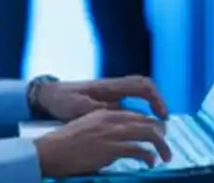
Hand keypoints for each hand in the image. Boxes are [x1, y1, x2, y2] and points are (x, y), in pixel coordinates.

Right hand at [33, 109, 171, 177]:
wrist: (51, 151)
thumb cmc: (66, 144)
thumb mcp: (87, 128)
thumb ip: (104, 130)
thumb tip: (119, 142)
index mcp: (105, 113)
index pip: (136, 115)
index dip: (150, 124)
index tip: (156, 134)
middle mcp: (111, 119)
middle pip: (147, 121)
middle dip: (160, 134)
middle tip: (165, 146)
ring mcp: (112, 133)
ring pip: (149, 133)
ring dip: (161, 146)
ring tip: (166, 156)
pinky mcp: (112, 148)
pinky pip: (140, 150)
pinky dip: (149, 157)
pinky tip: (151, 163)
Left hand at [37, 75, 168, 121]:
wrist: (50, 94)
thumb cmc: (63, 100)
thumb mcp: (77, 107)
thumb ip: (97, 109)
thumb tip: (118, 112)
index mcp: (109, 87)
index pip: (141, 85)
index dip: (156, 99)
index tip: (162, 115)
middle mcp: (114, 87)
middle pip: (144, 86)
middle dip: (158, 101)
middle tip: (164, 122)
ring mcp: (112, 92)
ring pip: (139, 93)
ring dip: (150, 106)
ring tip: (155, 127)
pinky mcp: (108, 100)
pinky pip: (130, 101)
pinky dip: (140, 111)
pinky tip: (139, 126)